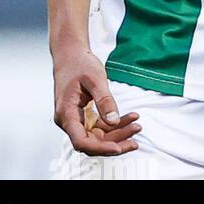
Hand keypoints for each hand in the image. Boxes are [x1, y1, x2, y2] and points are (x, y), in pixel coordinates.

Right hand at [52, 41, 140, 155]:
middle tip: (135, 141)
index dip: (100, 147)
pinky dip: (115, 123)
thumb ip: (105, 100)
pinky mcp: (84, 116)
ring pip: (97, 135)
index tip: (118, 148)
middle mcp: (69, 121)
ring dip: (117, 133)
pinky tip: (130, 118)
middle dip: (114, 143)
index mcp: (67, 114)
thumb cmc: (79, 64)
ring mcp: (76, 119)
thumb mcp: (95, 79)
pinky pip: (100, 125)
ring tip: (137, 126)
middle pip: (91, 141)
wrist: (71, 55)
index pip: (81, 141)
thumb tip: (113, 121)